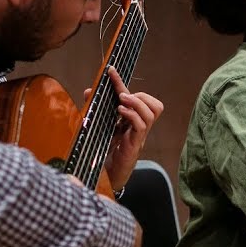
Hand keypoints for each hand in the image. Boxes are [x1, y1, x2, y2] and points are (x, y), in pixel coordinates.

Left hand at [83, 67, 163, 193]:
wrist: (106, 175)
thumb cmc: (104, 150)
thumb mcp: (98, 125)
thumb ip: (94, 109)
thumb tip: (89, 91)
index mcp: (133, 121)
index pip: (136, 98)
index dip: (122, 83)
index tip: (111, 71)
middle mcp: (140, 127)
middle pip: (156, 105)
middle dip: (140, 96)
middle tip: (123, 97)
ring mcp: (140, 136)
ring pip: (152, 112)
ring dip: (137, 103)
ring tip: (122, 102)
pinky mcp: (135, 144)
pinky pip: (142, 125)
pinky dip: (132, 115)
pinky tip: (120, 114)